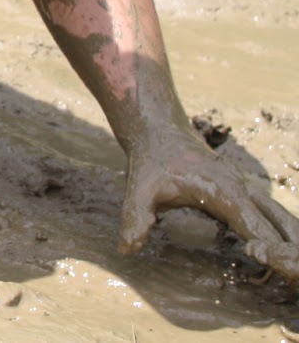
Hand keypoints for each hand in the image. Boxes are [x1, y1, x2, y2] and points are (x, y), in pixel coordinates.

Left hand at [121, 120, 298, 282]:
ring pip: (280, 217)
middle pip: (279, 222)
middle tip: (293, 277)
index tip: (273, 268)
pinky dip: (283, 233)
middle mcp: (243, 190)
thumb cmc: (152, 161)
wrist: (159, 132)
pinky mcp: (245, 193)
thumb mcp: (139, 188)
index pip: (256, 225)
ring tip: (293, 268)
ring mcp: (247, 190)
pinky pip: (272, 215)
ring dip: (290, 240)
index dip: (267, 247)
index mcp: (225, 191)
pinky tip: (283, 255)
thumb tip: (127, 248)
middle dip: (289, 249)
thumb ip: (136, 218)